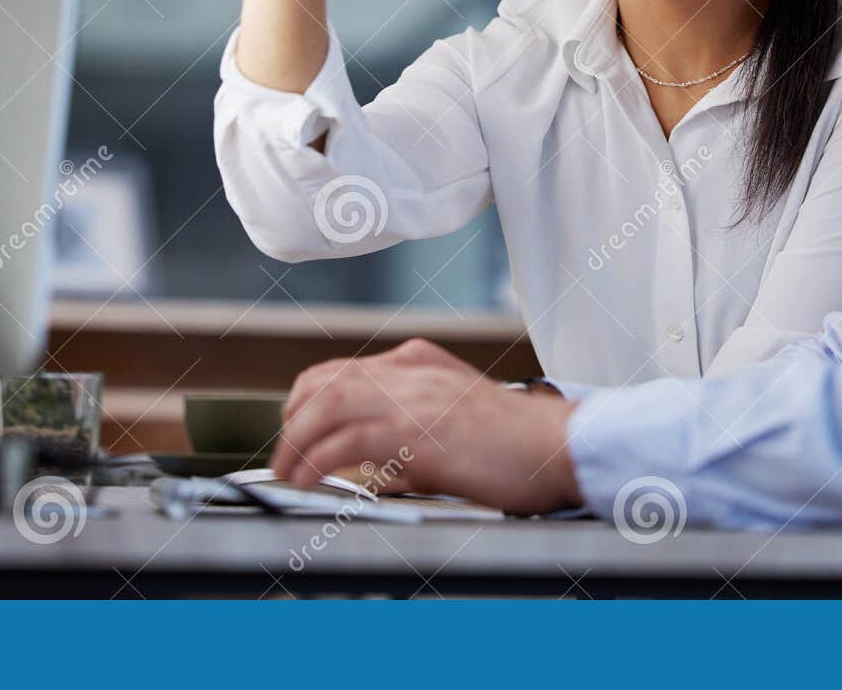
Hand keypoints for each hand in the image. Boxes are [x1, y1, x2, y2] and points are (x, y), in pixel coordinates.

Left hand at [272, 339, 583, 515]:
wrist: (557, 446)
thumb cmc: (520, 443)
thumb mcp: (456, 418)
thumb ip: (412, 431)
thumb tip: (375, 469)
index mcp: (419, 360)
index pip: (342, 370)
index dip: (308, 400)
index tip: (296, 429)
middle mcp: (408, 369)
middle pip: (323, 383)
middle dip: (293, 421)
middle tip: (284, 457)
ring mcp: (409, 395)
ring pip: (323, 407)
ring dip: (295, 445)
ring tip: (286, 474)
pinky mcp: (410, 430)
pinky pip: (341, 442)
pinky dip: (314, 463)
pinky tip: (309, 482)